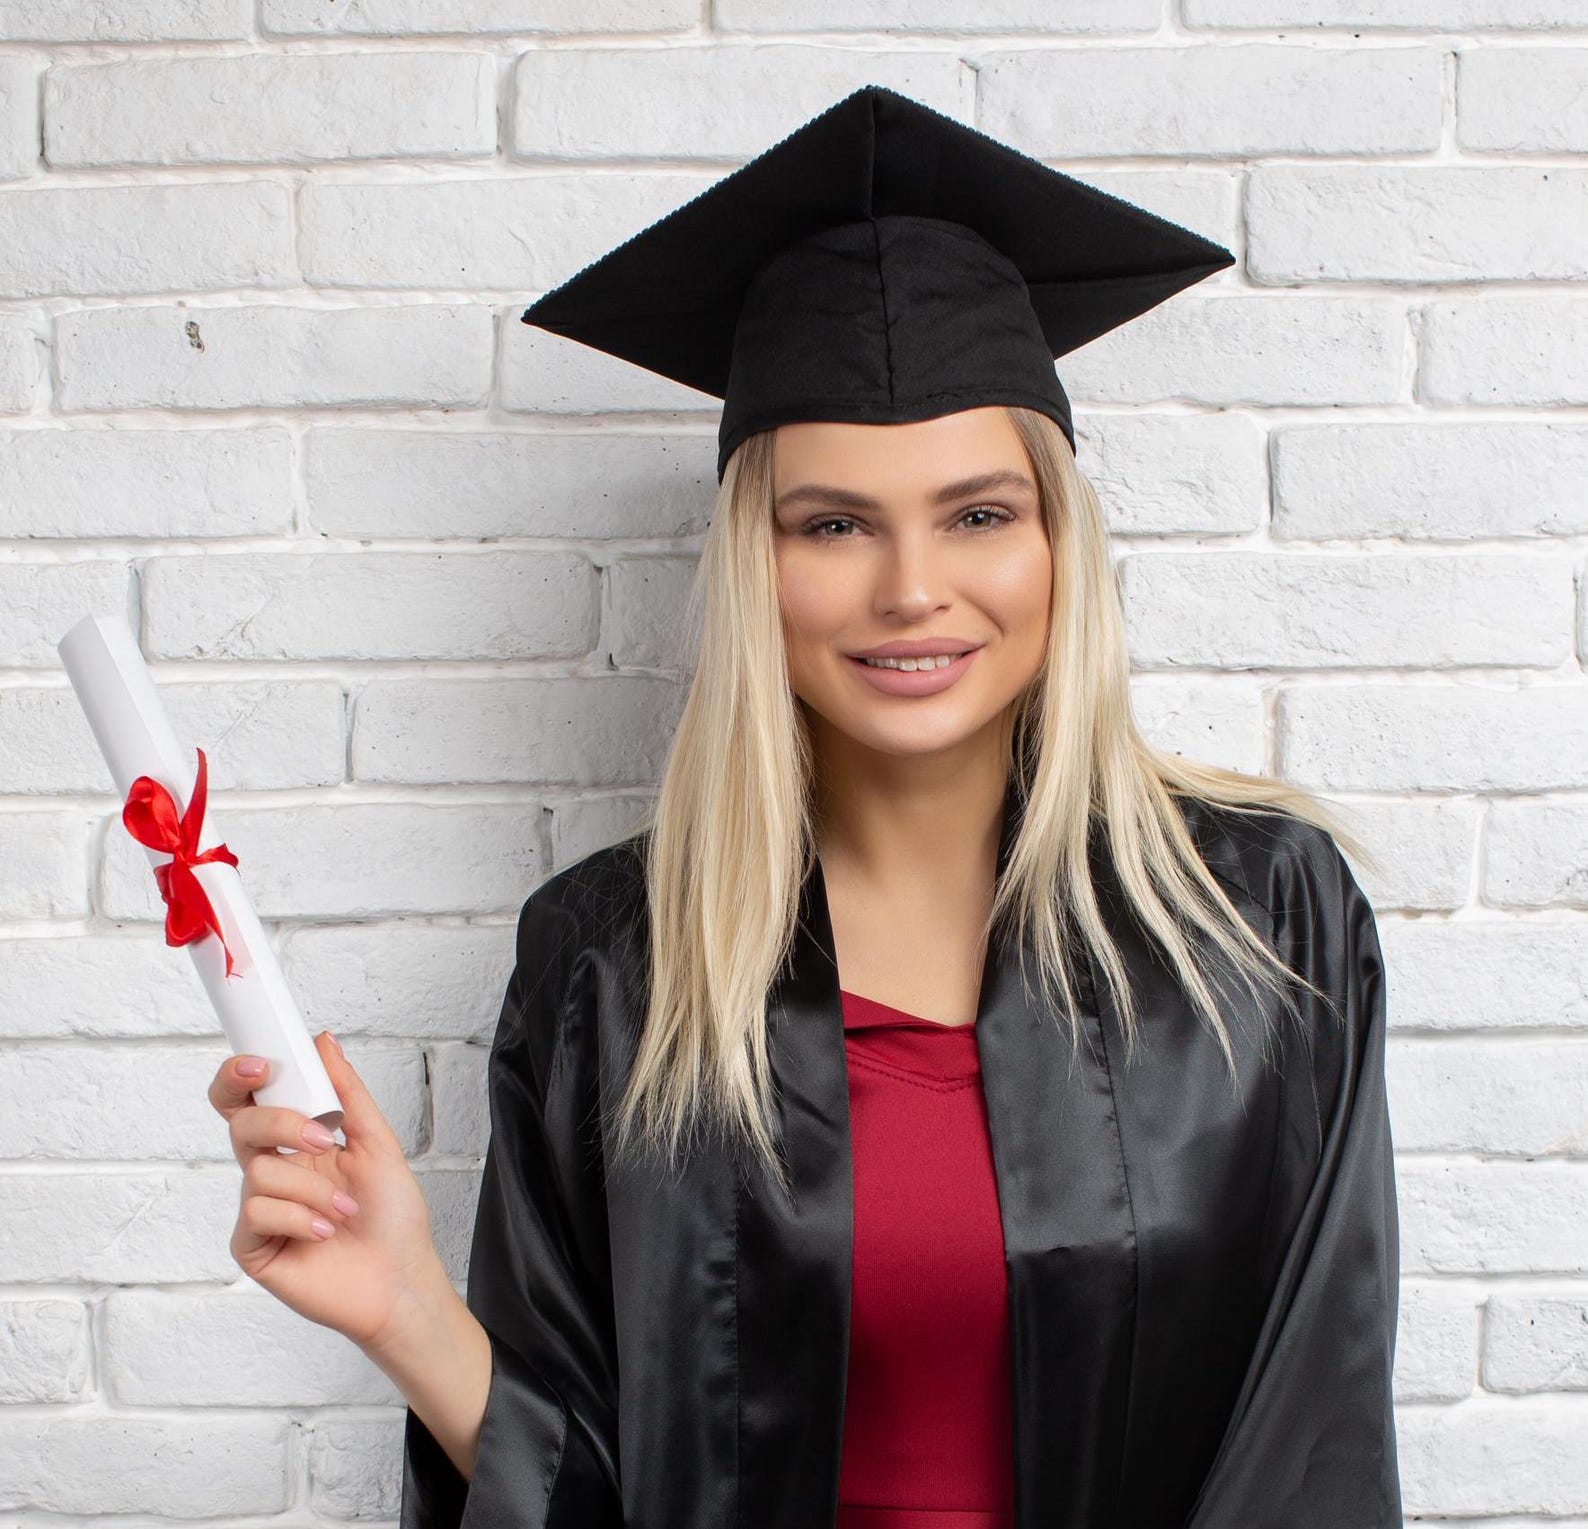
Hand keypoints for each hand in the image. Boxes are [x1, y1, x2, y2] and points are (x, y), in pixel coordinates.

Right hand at [209, 1031, 452, 1353]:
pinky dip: (298, 1218)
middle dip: (280, 1123)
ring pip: (259, 1171)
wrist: (400, 1278)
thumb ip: (347, 1093)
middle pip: (242, 1125)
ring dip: (312, 1189)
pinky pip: (256, 1213)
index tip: (262, 1065)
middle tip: (321, 1139)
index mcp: (297, 1142)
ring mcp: (260, 1209)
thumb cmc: (392, 1216)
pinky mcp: (252, 1246)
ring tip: (344, 1210)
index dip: (240, 1077)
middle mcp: (273, 1170)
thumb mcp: (377, 1143)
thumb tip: (323, 1041)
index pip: (251, 1100)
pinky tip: (324, 1232)